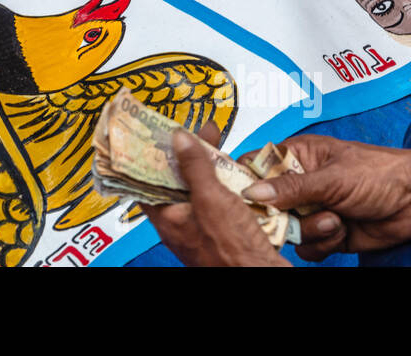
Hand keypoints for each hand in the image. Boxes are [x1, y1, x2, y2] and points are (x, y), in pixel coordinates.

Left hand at [142, 127, 287, 266]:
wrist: (261, 276)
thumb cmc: (233, 252)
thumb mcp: (211, 199)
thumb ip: (194, 167)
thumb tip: (179, 139)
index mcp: (167, 217)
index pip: (149, 179)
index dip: (154, 154)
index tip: (160, 134)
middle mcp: (181, 223)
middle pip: (177, 179)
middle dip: (188, 154)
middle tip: (198, 134)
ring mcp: (202, 227)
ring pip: (200, 188)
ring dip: (210, 167)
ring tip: (219, 147)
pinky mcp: (224, 230)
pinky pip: (220, 200)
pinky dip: (226, 184)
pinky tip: (236, 173)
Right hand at [239, 136, 410, 261]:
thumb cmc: (381, 172)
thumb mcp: (331, 177)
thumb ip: (290, 187)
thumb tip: (253, 191)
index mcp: (297, 156)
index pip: (257, 165)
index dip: (246, 181)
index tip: (245, 197)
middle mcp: (301, 183)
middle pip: (267, 205)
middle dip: (285, 215)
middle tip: (301, 213)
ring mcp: (312, 209)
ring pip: (288, 229)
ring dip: (310, 230)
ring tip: (335, 219)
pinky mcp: (325, 232)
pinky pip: (306, 246)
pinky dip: (323, 243)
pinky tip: (342, 230)